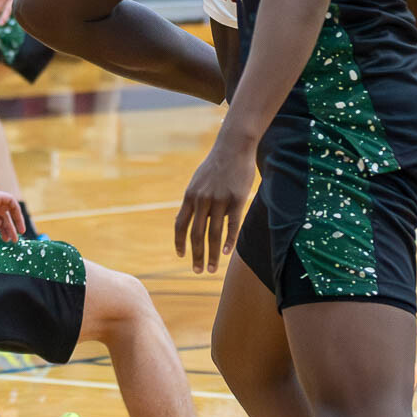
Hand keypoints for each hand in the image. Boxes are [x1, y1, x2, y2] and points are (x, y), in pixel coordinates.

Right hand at [0, 188, 24, 238]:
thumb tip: (1, 222)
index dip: (2, 230)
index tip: (6, 240)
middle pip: (4, 217)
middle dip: (9, 228)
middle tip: (14, 241)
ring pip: (9, 210)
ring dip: (16, 221)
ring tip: (20, 233)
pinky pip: (11, 201)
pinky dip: (16, 211)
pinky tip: (18, 222)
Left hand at [174, 134, 256, 273]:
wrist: (233, 146)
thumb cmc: (215, 165)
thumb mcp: (197, 181)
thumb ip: (191, 200)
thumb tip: (181, 220)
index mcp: (190, 195)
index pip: (180, 225)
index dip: (179, 243)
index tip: (181, 256)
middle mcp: (202, 199)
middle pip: (196, 235)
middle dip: (196, 255)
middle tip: (198, 271)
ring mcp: (220, 200)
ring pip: (214, 234)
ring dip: (212, 255)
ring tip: (212, 269)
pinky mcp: (237, 199)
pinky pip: (232, 225)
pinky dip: (229, 241)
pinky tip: (227, 253)